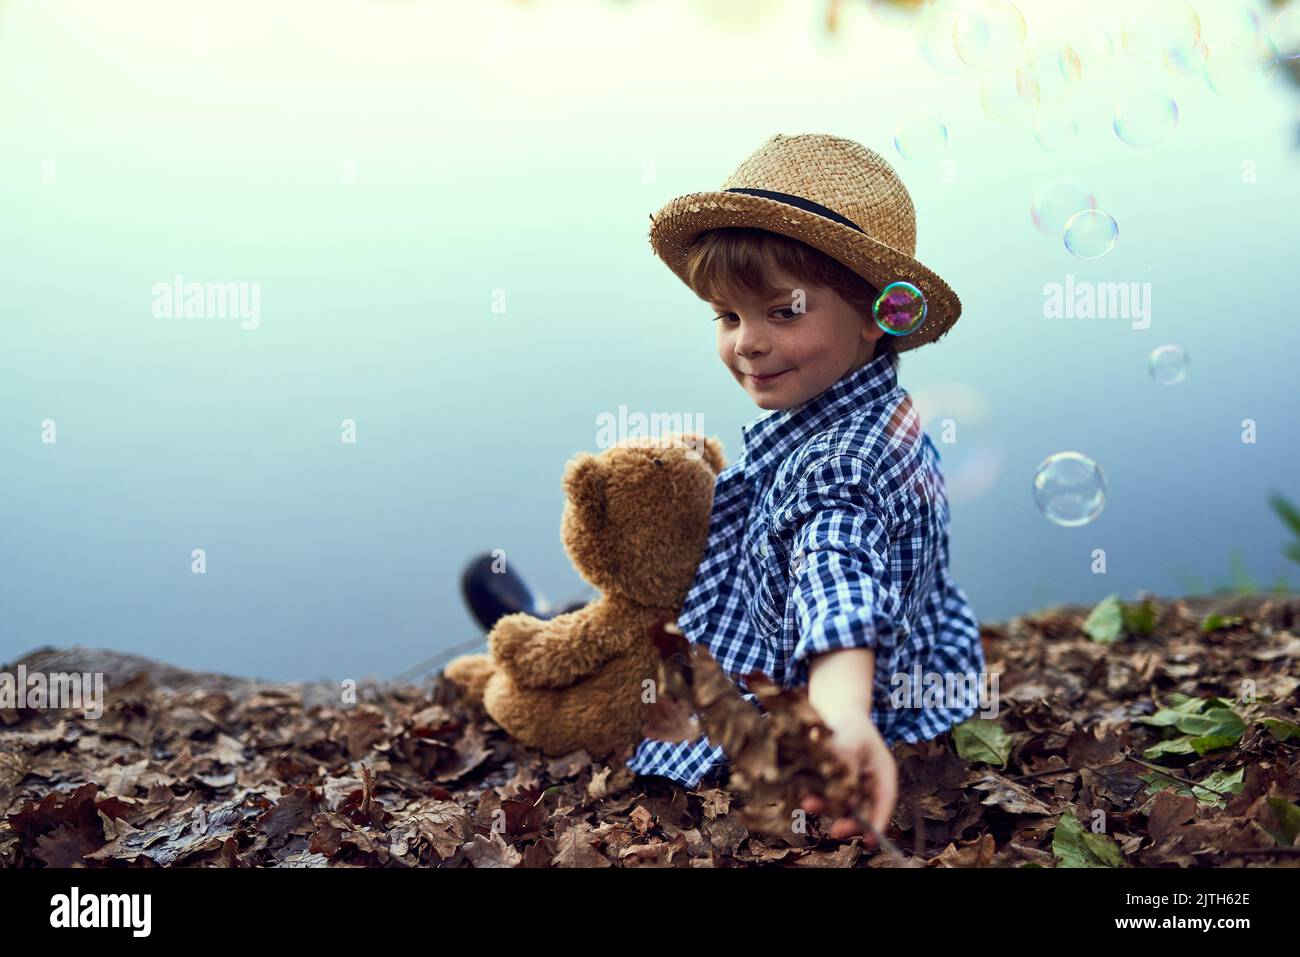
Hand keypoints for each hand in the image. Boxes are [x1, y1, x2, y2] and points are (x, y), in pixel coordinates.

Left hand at [800, 704, 897, 844]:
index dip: (878, 823)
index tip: (870, 840)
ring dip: (827, 809)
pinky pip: (826, 797)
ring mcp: (850, 786)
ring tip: (809, 804)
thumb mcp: (852, 741)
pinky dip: (817, 799)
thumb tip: (842, 793)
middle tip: (835, 831)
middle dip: (849, 822)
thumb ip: (848, 765)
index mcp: (883, 776)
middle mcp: (868, 785)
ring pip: (842, 807)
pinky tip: (805, 796)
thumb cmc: (850, 724)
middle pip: (863, 811)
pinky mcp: (832, 785)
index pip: (884, 803)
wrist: (833, 710)